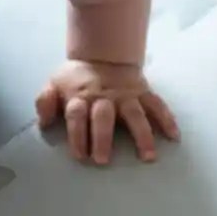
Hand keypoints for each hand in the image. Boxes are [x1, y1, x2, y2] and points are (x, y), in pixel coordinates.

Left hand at [36, 59, 179, 164]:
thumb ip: (45, 101)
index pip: (76, 116)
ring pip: (135, 114)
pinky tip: (174, 136)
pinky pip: (157, 105)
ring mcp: (126, 95)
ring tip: (148, 156)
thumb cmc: (76, 78)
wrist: (102, 54)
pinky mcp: (143, 92)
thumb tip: (42, 123)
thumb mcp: (54, 84)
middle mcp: (104, 97)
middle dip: (102, 138)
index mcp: (81, 96)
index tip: (80, 155)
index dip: (77, 135)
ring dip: (142, 135)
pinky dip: (167, 119)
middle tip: (102, 160)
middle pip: (103, 117)